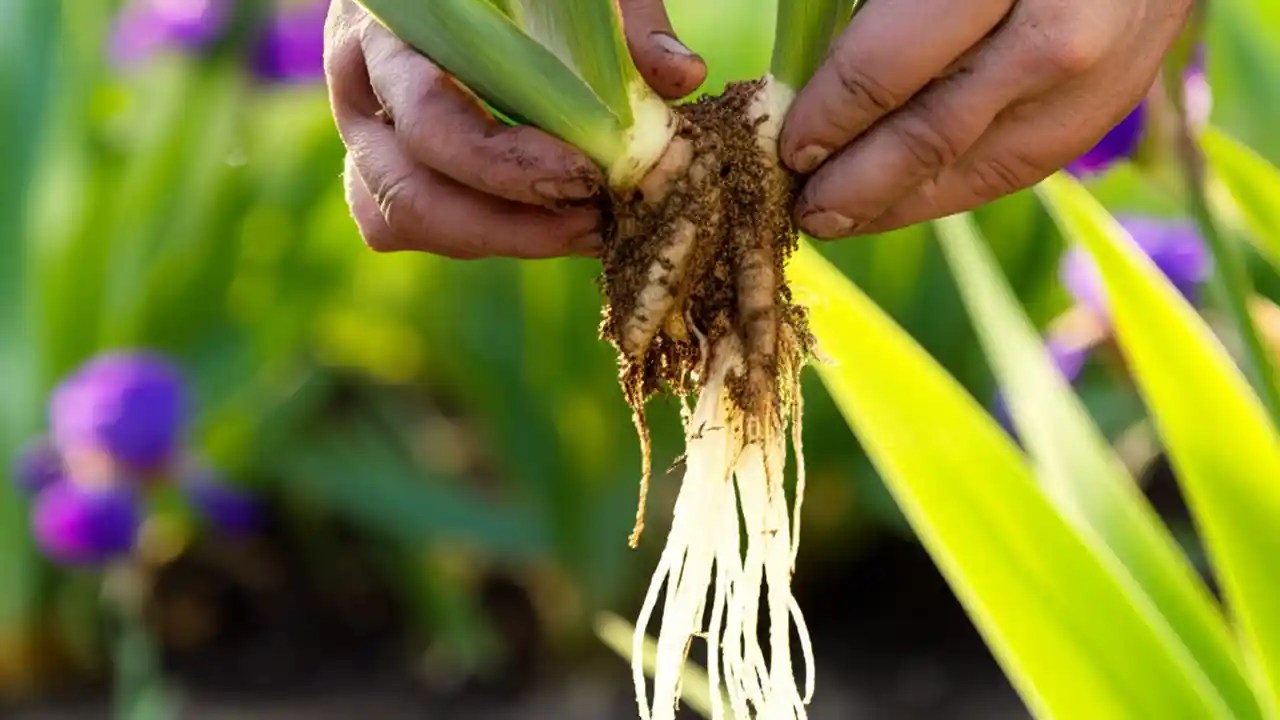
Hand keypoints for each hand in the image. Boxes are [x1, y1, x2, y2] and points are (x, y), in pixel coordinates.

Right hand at [325, 0, 704, 258]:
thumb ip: (625, 16)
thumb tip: (681, 76)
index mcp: (384, 31)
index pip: (426, 119)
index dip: (504, 165)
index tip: (587, 176)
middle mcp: (360, 91)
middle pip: (405, 192)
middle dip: (507, 223)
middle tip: (596, 222)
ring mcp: (368, 138)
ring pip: (403, 223)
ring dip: (499, 239)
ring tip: (585, 230)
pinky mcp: (392, 174)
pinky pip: (419, 229)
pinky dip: (487, 236)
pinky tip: (556, 224)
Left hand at [780, 0, 1192, 237]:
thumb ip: (884, 14)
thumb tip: (814, 86)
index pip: (887, 71)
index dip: (827, 119)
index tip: (788, 148)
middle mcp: (1058, 30)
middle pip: (933, 134)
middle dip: (856, 184)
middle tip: (805, 210)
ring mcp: (1100, 71)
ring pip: (981, 167)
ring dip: (901, 204)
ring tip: (843, 218)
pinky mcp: (1118, 98)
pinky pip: (1026, 163)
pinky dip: (957, 188)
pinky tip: (907, 200)